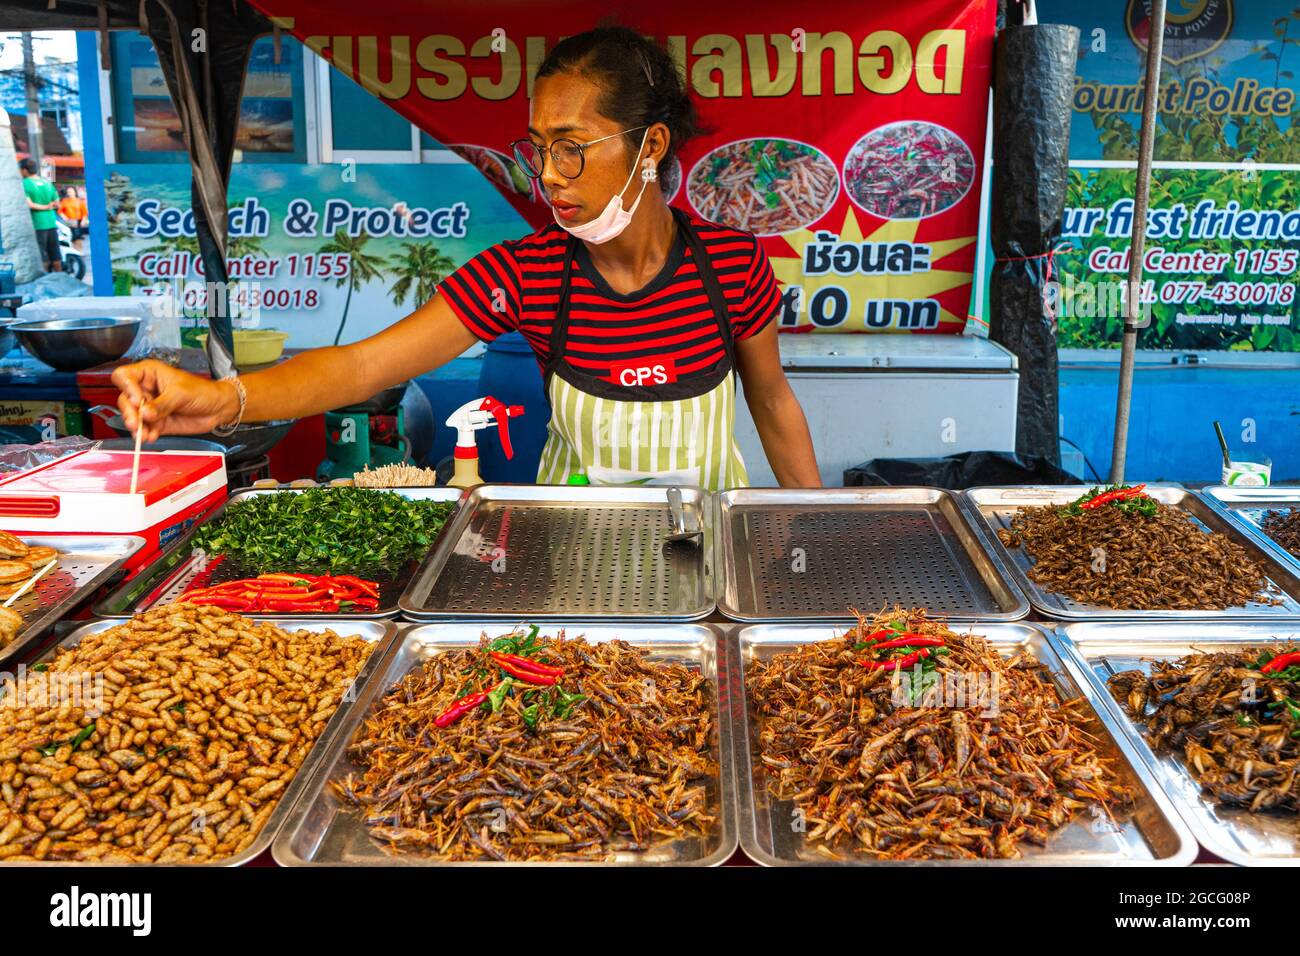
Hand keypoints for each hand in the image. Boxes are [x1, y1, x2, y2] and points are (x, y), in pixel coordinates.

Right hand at [111, 360, 238, 441]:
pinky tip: (151, 436)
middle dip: (130, 412)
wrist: (218, 408)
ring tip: (144, 434)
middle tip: (136, 422)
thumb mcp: (181, 394)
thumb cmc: (203, 391)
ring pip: (133, 416)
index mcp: (149, 374)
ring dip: (137, 427)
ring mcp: (150, 407)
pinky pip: (145, 429)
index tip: (136, 399)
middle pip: (125, 399)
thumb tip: (145, 413)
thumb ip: (162, 404)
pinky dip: (146, 434)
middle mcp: (146, 389)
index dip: (127, 387)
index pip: (125, 376)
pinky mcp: (156, 422)